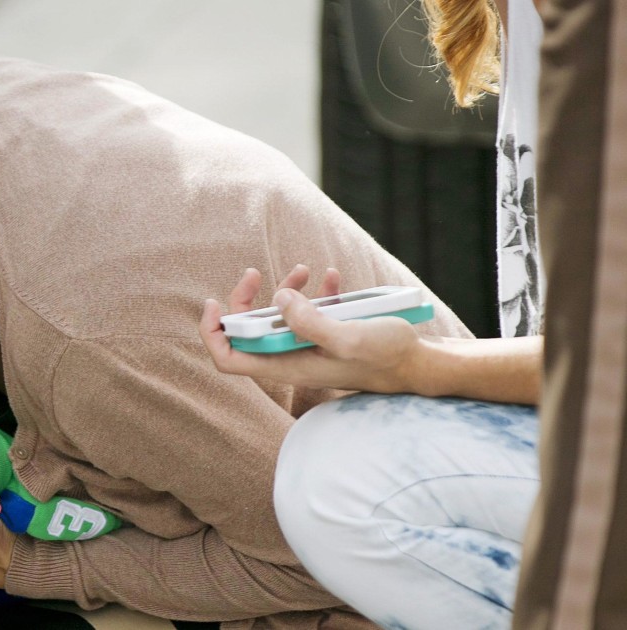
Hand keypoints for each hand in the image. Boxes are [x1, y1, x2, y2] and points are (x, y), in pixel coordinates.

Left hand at [199, 265, 424, 392]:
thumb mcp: (348, 337)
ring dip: (283, 291)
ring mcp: (310, 347)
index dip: (213, 334)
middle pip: (248, 333)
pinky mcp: (328, 336)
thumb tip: (277, 300)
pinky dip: (314, 293)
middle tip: (253, 274)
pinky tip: (328, 277)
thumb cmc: (387, 356)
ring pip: (279, 319)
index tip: (213, 304)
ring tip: (303, 269)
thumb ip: (310, 322)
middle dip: (244, 302)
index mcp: (287, 366)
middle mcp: (292, 358)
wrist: (422, 364)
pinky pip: (309, 314)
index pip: (230, 359)